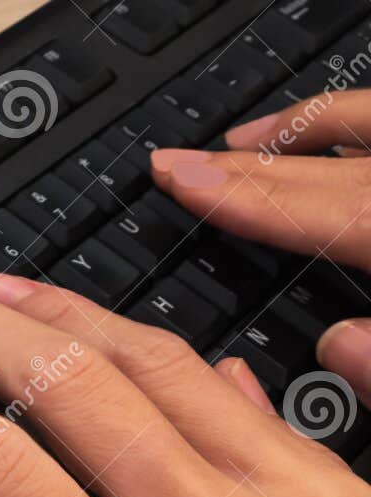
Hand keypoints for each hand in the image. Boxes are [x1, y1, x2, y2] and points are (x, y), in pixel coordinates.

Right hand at [150, 89, 370, 395]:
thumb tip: (336, 345)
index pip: (327, 209)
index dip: (246, 198)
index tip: (178, 181)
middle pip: (335, 173)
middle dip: (248, 170)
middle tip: (174, 165)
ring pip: (370, 131)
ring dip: (299, 137)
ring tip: (239, 144)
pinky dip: (350, 124)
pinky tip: (320, 136)